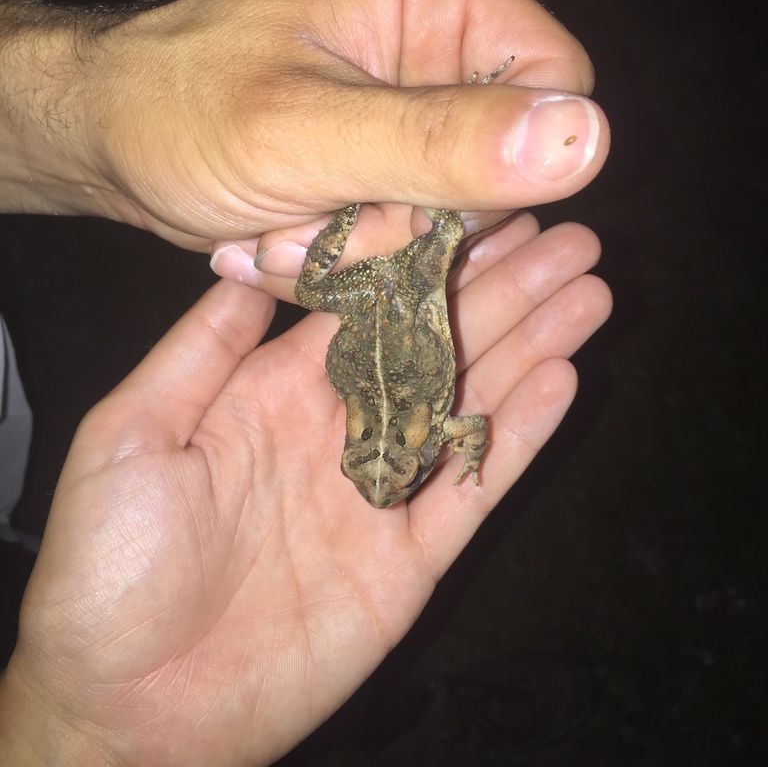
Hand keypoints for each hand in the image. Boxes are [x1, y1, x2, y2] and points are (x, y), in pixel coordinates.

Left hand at [0, 0, 607, 277]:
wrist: (106, 136)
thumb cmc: (178, 109)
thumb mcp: (304, 132)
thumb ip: (438, 140)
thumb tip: (588, 138)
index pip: (555, 83)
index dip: (499, 167)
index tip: (406, 207)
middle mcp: (438, 34)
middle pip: (502, 159)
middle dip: (409, 221)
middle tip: (320, 228)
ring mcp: (410, 95)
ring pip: (455, 207)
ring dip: (372, 246)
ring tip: (285, 234)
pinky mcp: (384, 149)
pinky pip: (412, 223)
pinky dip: (354, 251)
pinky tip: (285, 238)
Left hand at [0, 215, 609, 766]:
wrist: (131, 703)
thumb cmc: (109, 566)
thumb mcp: (131, 435)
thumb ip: (197, 350)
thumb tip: (244, 265)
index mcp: (277, 389)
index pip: (368, 307)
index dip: (425, 258)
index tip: (479, 211)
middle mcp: (340, 428)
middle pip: (437, 345)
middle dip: (502, 291)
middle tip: (569, 240)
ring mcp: (380, 492)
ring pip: (470, 403)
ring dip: (531, 346)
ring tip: (588, 292)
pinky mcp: (409, 558)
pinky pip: (472, 487)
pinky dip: (518, 435)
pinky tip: (561, 378)